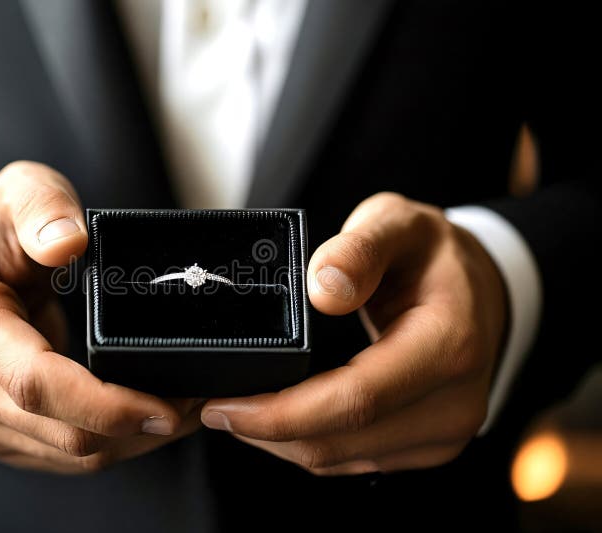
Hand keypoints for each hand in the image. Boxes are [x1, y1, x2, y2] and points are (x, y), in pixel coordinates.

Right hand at [0, 161, 200, 473]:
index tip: (161, 406)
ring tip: (182, 412)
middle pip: (60, 428)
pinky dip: (112, 444)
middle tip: (194, 405)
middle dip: (136, 426)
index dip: (103, 403)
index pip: (34, 380)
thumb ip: (41, 207)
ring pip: (69, 453)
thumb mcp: (16, 193)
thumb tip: (67, 243)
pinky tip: (144, 421)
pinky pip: (63, 456)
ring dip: (132, 441)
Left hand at [200, 192, 506, 474]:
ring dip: (279, 441)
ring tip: (233, 410)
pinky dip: (306, 442)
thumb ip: (360, 248)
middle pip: (339, 440)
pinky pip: (352, 458)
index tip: (223, 405)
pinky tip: (276, 417)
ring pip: (339, 458)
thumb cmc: (434, 254)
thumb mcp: (399, 223)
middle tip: (209, 406)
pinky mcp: (426, 445)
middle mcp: (454, 404)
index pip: (355, 399)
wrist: (481, 289)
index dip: (281, 412)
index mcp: (448, 346)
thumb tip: (323, 290)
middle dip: (265, 430)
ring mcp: (443, 433)